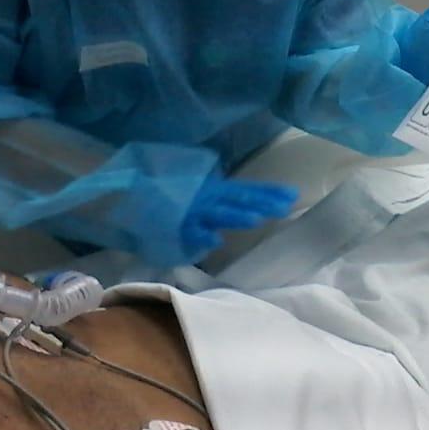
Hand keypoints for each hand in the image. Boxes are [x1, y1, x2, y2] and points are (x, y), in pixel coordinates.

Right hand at [180, 178, 297, 260]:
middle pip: (239, 198)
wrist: (134, 200)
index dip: (270, 191)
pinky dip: (202, 236)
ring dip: (236, 216)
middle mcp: (208, 196)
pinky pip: (190, 232)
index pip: (248, 189)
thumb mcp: (205, 193)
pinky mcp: (176, 226)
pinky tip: (215, 241)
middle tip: (285, 207)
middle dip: (262, 203)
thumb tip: (260, 205)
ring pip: (218, 213)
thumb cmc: (176, 199)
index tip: (294, 195)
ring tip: (256, 219)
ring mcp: (193, 210)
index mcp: (216, 188)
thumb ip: (228, 198)